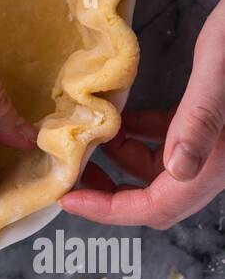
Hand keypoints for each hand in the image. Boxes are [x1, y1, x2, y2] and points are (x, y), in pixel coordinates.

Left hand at [62, 0, 224, 227]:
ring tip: (90, 141)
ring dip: (124, 164)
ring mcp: (216, 144)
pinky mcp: (213, 123)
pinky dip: (144, 139)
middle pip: (158, 200)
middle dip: (111, 194)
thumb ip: (201, 118)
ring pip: (163, 174)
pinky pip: (173, 146)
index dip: (108, 210)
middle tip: (72, 176)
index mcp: (218, 159)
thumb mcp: (220, 69)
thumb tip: (178, 169)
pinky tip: (123, 121)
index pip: (157, 206)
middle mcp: (217, 161)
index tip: (68, 198)